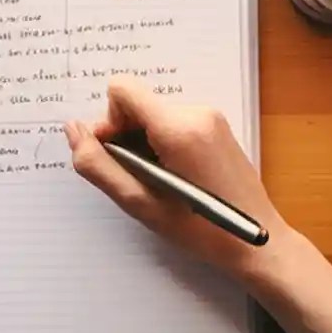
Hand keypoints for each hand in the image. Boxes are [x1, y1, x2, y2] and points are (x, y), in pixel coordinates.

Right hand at [64, 75, 289, 279]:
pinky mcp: (217, 127)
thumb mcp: (139, 203)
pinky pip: (172, 122)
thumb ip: (98, 165)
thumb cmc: (201, 230)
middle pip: (137, 104)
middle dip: (126, 137)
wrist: (258, 243)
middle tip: (139, 178)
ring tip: (160, 181)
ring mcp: (210, 118)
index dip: (108, 121)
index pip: (122, 89)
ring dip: (144, 143)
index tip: (117, 157)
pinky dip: (162, 144)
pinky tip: (174, 176)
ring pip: (152, 114)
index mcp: (178, 127)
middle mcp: (196, 112)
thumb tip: (73, 130)